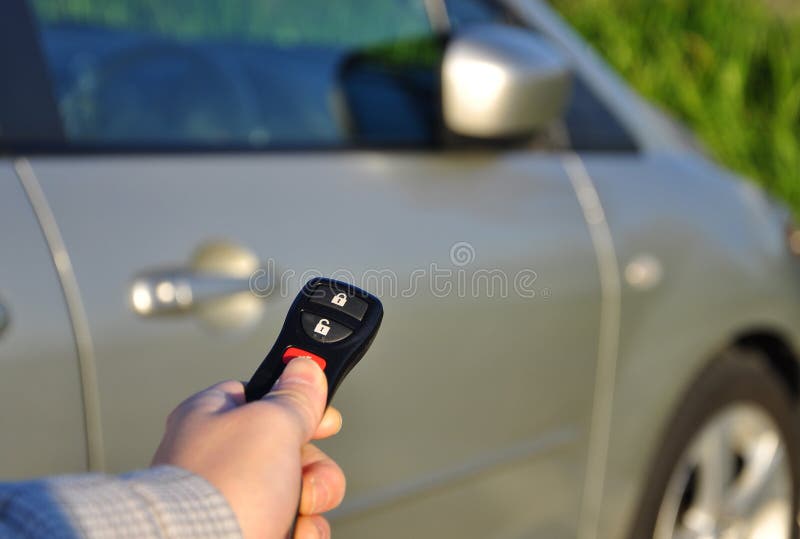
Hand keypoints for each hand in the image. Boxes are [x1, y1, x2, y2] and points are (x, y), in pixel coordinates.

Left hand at [152, 358, 345, 538]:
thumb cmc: (221, 489)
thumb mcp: (271, 423)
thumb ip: (294, 395)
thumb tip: (305, 366)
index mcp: (213, 418)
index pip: (264, 396)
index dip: (300, 403)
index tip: (325, 417)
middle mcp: (219, 459)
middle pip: (290, 448)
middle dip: (313, 464)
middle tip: (305, 472)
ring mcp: (232, 500)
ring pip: (297, 491)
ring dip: (312, 500)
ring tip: (298, 511)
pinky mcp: (246, 530)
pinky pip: (291, 526)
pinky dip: (302, 532)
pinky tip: (294, 534)